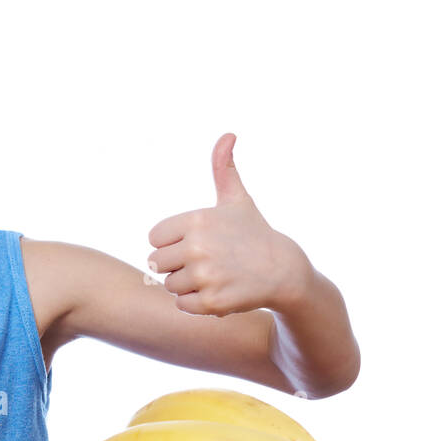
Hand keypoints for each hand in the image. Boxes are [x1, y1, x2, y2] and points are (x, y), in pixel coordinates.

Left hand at [145, 134, 310, 315]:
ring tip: (216, 276)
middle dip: (178, 266)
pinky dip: (197, 303)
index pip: (155, 239)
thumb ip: (224, 169)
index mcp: (195, 220)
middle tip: (208, 263)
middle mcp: (197, 247)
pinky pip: (183, 305)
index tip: (197, 244)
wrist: (285, 272)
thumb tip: (227, 135)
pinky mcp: (211, 302)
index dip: (173, 244)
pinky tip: (220, 291)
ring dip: (188, 285)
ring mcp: (204, 276)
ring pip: (170, 286)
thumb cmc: (254, 235)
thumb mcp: (237, 200)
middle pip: (158, 264)